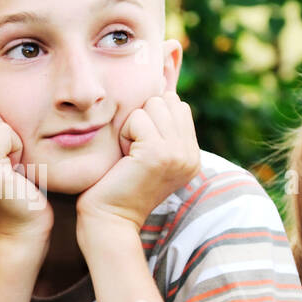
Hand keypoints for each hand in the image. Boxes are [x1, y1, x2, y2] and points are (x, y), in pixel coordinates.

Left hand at [76, 92, 199, 232]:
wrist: (110, 220)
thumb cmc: (118, 185)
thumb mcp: (148, 153)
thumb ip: (161, 126)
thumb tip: (162, 80)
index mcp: (192, 155)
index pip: (177, 105)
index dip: (150, 117)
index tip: (140, 149)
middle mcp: (191, 155)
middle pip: (166, 100)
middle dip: (142, 118)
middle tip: (133, 152)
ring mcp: (178, 154)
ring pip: (153, 105)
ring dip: (132, 125)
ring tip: (129, 155)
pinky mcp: (159, 153)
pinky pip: (138, 118)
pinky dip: (124, 134)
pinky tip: (124, 159)